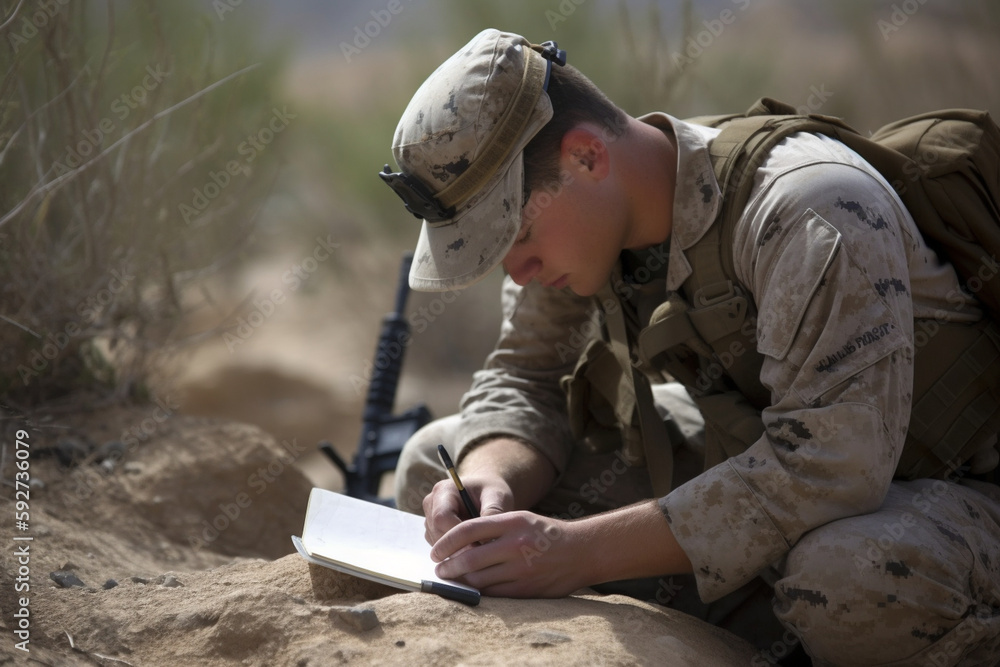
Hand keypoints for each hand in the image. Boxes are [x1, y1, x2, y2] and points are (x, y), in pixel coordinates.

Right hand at [422, 471, 514, 544]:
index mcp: (444, 490)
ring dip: (457, 550)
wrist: (486, 490)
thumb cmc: (491, 490)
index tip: (479, 544)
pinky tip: (471, 545)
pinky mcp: (432, 530)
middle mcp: (431, 504)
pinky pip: (440, 548)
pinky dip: (455, 551)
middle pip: (437, 533)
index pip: (441, 518)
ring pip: (438, 543)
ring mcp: (429, 518)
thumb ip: (492, 513)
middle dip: (459, 546)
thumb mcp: (497, 496)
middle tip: (481, 552)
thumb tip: (486, 539)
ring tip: (478, 545)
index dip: (458, 535)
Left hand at [430, 510, 587, 597]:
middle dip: (448, 566)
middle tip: (438, 568)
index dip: (446, 541)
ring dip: (460, 581)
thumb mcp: (520, 518)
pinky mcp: (526, 589)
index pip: (468, 530)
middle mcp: (515, 545)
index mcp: (512, 522)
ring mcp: (521, 569)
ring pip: (478, 580)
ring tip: (451, 578)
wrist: (581, 552)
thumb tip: (458, 542)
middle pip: (469, 559)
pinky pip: (493, 593)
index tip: (436, 549)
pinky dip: (478, 591)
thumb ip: (492, 527)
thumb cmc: (545, 533)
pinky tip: (471, 587)